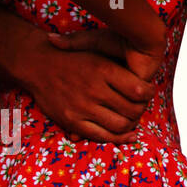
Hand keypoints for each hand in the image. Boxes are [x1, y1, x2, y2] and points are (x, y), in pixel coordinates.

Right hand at [12, 28, 157, 142]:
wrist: (37, 60)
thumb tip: (143, 72)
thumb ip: (118, 60)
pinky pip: (100, 135)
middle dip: (141, 109)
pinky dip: (118, 138)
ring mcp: (82, 107)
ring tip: (133, 117)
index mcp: (104, 69)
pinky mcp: (71, 120)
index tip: (148, 92)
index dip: (148, 93)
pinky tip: (129, 134)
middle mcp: (94, 89)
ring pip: (120, 125)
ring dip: (132, 124)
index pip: (140, 90)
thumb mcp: (96, 47)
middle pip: (133, 110)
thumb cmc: (74, 55)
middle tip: (142, 106)